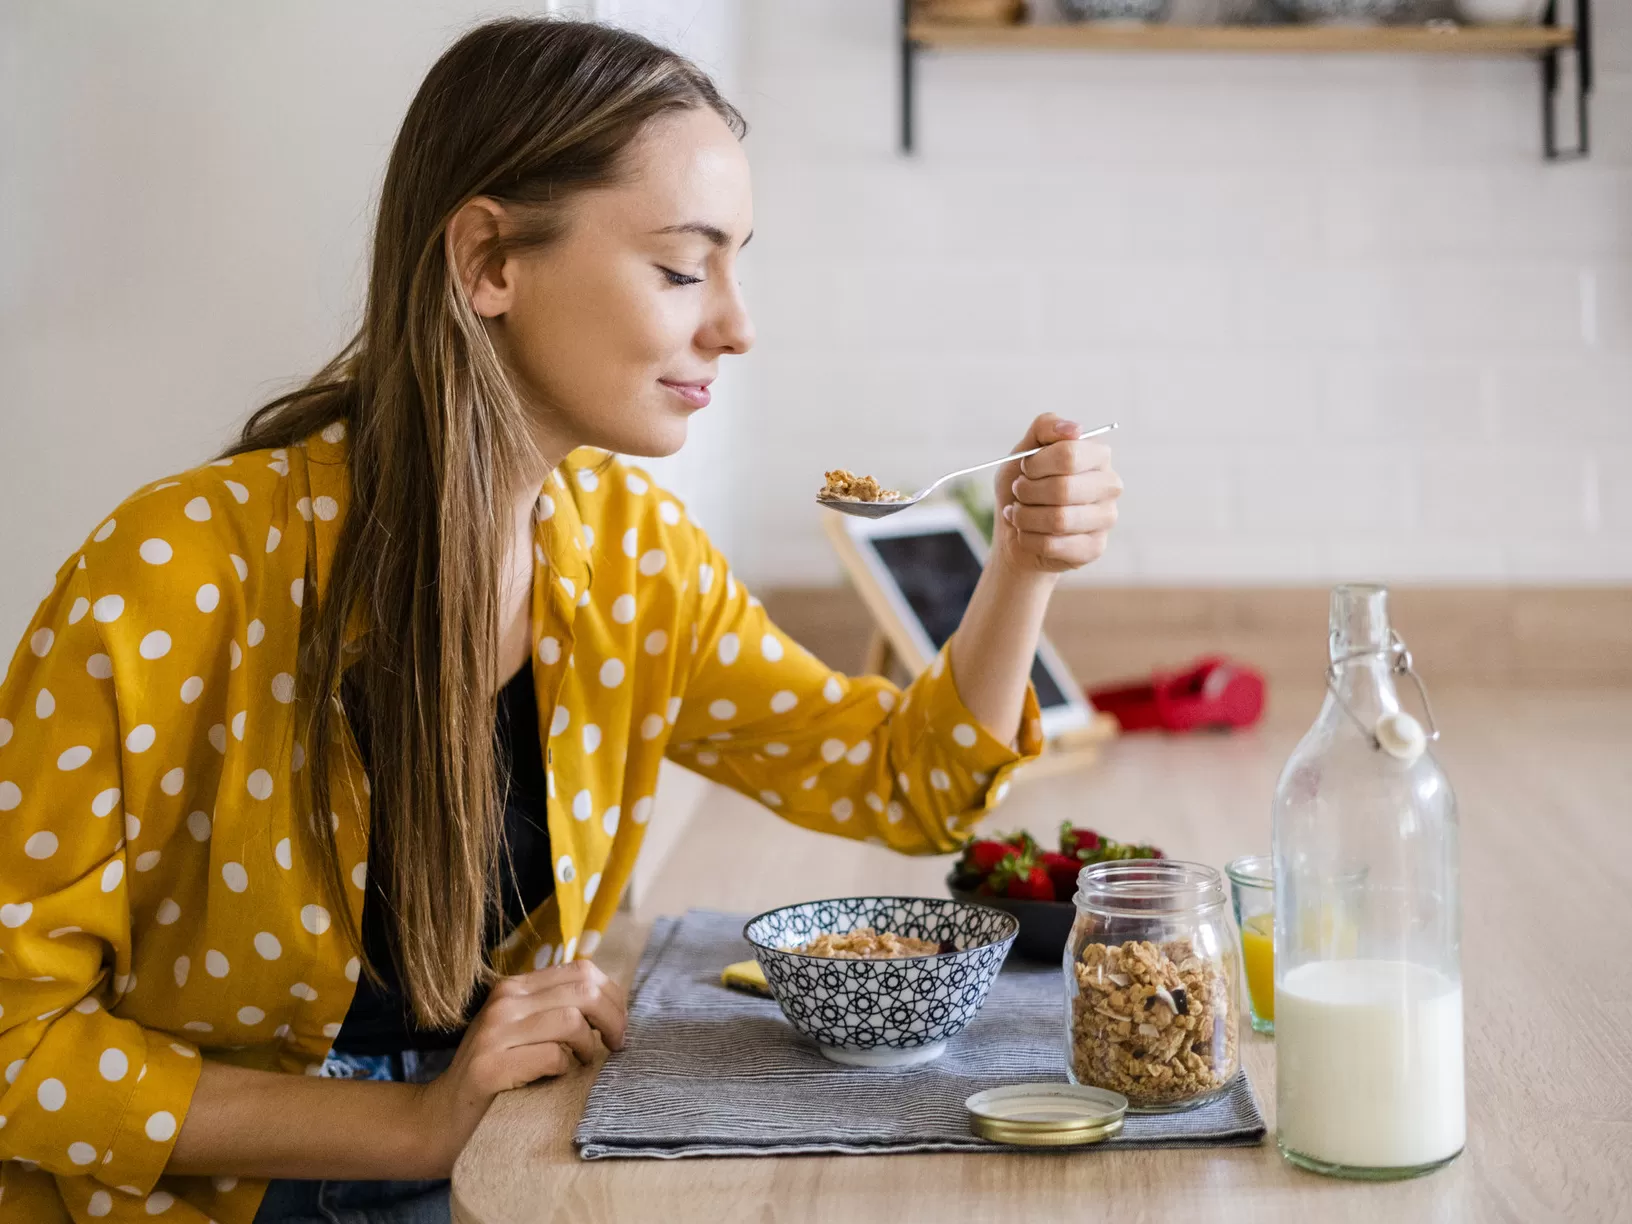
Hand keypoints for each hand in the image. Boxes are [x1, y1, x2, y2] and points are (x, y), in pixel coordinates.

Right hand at [412, 959, 627, 1171]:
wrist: (443, 1117)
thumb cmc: (497, 1074)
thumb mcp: (523, 1029)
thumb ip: (556, 1008)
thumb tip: (613, 1002)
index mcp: (515, 987)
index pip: (581, 970)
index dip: (612, 995)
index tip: (618, 1023)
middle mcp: (503, 1002)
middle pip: (583, 991)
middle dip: (613, 1018)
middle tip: (617, 1044)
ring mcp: (494, 1033)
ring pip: (570, 1021)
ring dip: (589, 1047)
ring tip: (585, 1062)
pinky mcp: (490, 1067)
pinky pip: (551, 1056)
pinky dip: (565, 1068)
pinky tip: (558, 1077)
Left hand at [991, 413, 1122, 576]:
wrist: (1015, 527)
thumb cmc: (1025, 484)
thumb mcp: (1025, 450)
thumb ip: (1046, 428)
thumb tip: (1074, 429)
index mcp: (1097, 455)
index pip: (1068, 454)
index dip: (1036, 464)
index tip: (1026, 469)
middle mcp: (1109, 484)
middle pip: (1063, 489)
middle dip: (1027, 492)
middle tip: (1018, 493)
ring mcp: (1106, 518)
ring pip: (1057, 520)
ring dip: (1024, 517)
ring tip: (1019, 513)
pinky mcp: (1094, 548)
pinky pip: (1053, 545)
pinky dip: (1028, 539)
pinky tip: (1027, 533)